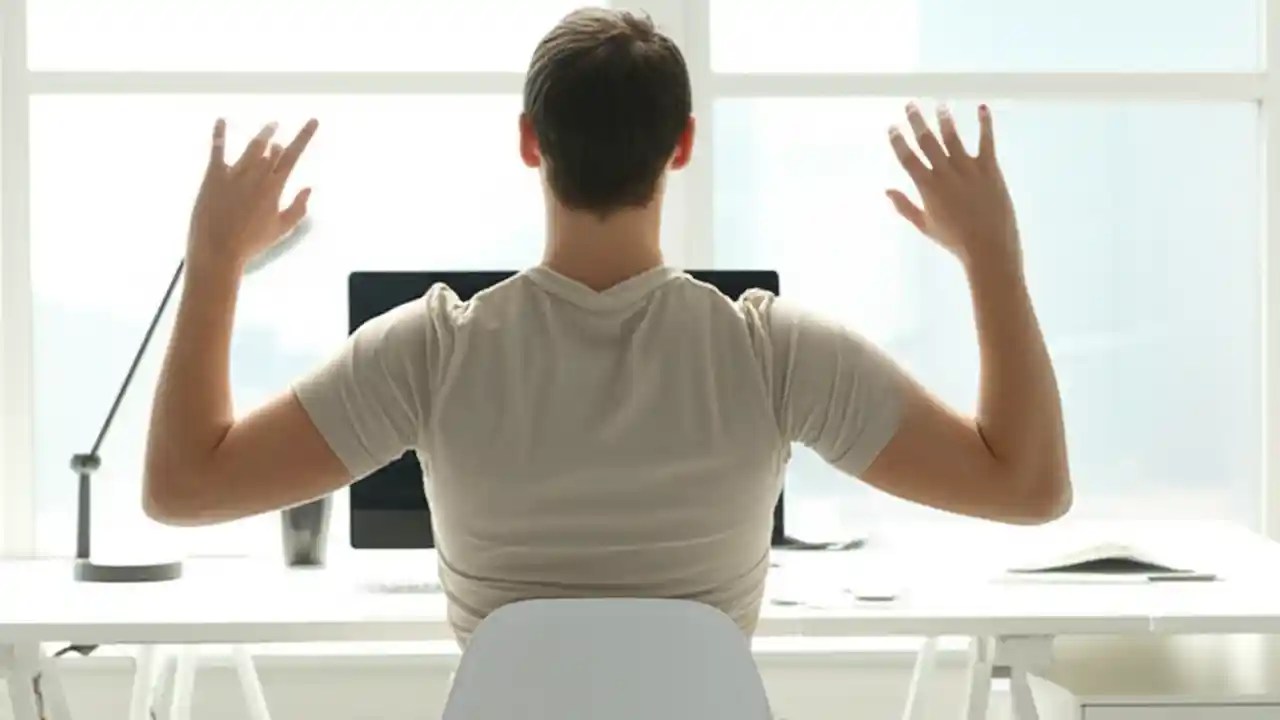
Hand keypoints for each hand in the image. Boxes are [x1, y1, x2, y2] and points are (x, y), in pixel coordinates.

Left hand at [187, 118, 318, 272]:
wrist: (218, 249)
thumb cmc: (252, 243)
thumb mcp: (281, 229)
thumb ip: (298, 208)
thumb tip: (308, 189)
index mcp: (274, 187)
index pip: (292, 155)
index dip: (304, 136)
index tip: (312, 120)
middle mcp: (256, 174)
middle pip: (271, 148)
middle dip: (277, 139)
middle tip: (278, 133)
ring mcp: (234, 172)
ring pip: (252, 146)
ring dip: (262, 134)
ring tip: (270, 126)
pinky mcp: (214, 175)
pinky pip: (217, 148)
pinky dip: (220, 133)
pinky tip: (221, 120)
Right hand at [886, 103, 1018, 269]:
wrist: (988, 246)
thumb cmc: (955, 240)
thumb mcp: (925, 225)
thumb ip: (905, 206)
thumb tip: (886, 190)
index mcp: (927, 187)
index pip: (908, 158)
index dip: (898, 141)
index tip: (892, 127)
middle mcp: (945, 173)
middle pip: (927, 142)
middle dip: (917, 122)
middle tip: (910, 105)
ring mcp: (968, 168)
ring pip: (953, 137)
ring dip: (944, 119)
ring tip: (939, 105)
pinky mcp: (989, 168)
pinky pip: (986, 141)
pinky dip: (985, 123)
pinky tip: (982, 108)